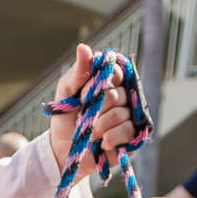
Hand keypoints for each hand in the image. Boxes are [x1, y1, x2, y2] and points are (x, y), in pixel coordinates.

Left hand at [47, 44, 134, 171]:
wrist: (63, 150)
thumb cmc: (65, 117)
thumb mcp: (66, 91)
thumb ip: (77, 71)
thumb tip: (84, 47)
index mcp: (110, 83)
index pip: (117, 71)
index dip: (102, 81)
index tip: (84, 92)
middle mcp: (123, 98)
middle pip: (117, 94)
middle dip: (96, 106)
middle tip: (83, 114)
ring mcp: (130, 117)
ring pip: (122, 113)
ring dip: (99, 125)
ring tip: (89, 133)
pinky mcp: (133, 137)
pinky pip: (128, 130)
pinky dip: (111, 138)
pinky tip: (102, 143)